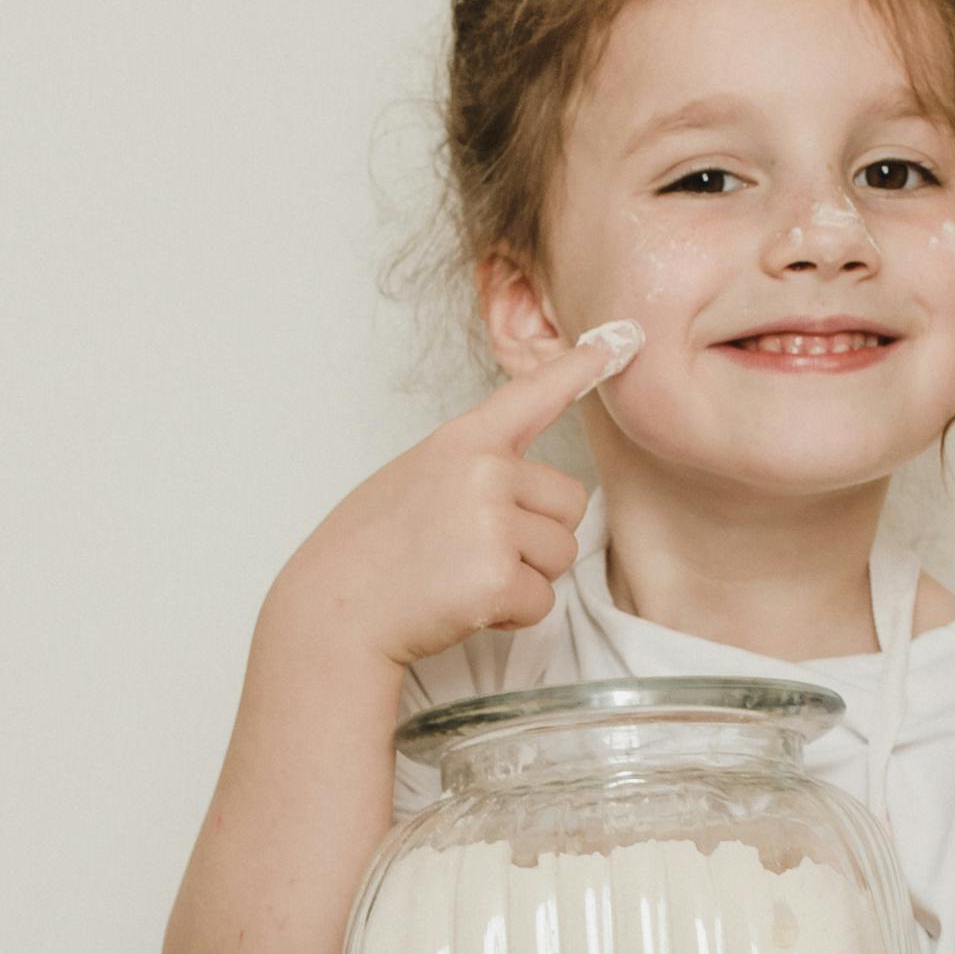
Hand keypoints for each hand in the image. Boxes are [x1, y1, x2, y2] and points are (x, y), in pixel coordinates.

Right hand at [265, 324, 634, 676]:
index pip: (532, 396)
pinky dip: (512, 614)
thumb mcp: (418, 479)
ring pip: (561, 554)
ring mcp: (491, 521)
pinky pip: (543, 599)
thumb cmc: (371, 551)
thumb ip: (473, 469)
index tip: (621, 339)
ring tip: (462, 578)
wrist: (333, 610)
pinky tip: (463, 605)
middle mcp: (483, 471)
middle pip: (570, 504)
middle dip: (537, 537)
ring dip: (524, 577)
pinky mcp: (497, 575)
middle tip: (473, 552)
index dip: (579, 368)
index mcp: (462, 441)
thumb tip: (527, 488)